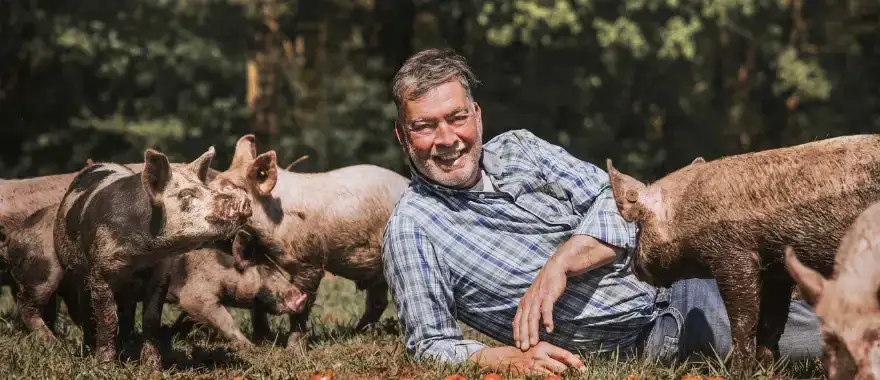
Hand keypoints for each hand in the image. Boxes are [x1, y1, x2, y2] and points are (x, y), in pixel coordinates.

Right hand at [469, 342, 584, 375]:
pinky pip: (544, 379)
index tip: (582, 366)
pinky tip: (552, 378)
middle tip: (576, 374)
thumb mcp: (540, 348)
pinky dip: (550, 379)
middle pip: (561, 367)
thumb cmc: (526, 352)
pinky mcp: (530, 374)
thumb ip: (555, 353)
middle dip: (569, 372)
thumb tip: (573, 357)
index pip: (564, 354)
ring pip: (554, 375)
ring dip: (560, 377)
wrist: (506, 357)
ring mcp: (535, 366)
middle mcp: (541, 356)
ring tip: (566, 377)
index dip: (574, 361)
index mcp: (544, 347)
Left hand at [513, 257, 566, 350]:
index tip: (517, 344)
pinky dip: (547, 319)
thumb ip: (532, 312)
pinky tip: (549, 329)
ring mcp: (538, 298)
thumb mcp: (535, 298)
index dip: (516, 333)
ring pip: (533, 318)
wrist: (554, 269)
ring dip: (533, 331)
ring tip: (534, 343)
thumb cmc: (545, 286)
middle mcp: (528, 301)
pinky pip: (547, 309)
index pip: (517, 320)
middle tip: (523, 349)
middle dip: (523, 336)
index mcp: (524, 303)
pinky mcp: (548, 296)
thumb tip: (532, 327)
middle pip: (524, 321)